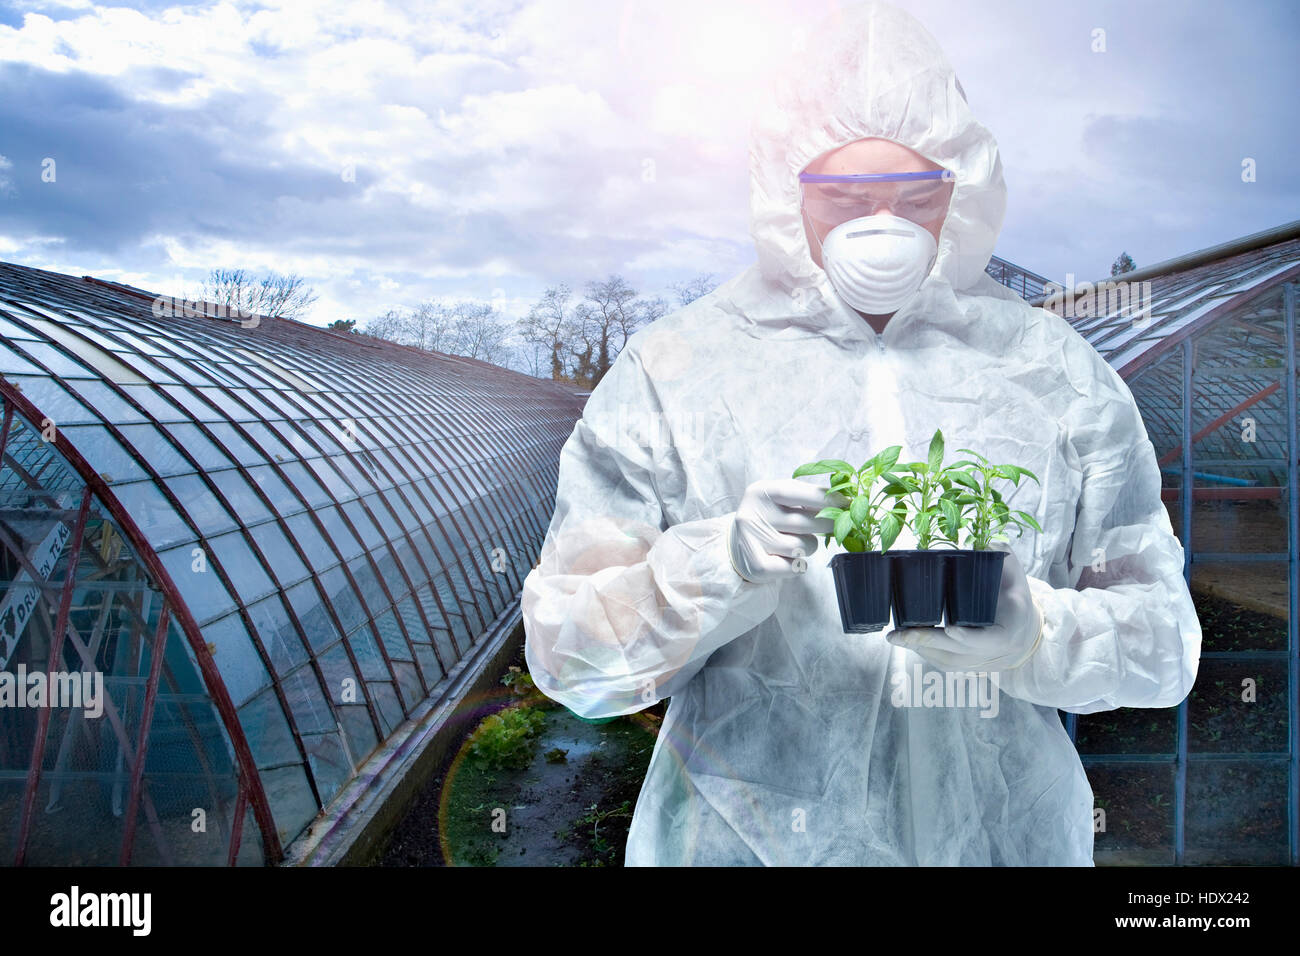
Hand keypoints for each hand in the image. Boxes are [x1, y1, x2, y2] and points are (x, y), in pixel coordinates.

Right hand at [727, 478, 848, 583]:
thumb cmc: (770, 518)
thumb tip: (848, 500)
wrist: (738, 544)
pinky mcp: (756, 566)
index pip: (797, 492)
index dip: (825, 499)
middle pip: (803, 522)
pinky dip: (798, 565)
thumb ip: (807, 497)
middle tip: (837, 525)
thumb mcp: (781, 500)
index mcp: (760, 492)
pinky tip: (788, 558)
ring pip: (801, 546)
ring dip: (808, 546)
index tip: (848, 503)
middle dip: (827, 525)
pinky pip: (794, 567)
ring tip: (796, 542)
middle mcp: (752, 515)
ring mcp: (751, 541)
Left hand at [885, 547, 1042, 670]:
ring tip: (897, 636)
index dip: (969, 637)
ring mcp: (979, 663)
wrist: (1023, 630)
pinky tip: (907, 642)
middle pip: (957, 652)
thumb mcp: (1014, 576)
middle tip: (898, 635)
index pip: (988, 639)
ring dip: (920, 649)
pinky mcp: (967, 666)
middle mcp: (993, 653)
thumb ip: (1002, 558)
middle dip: (927, 642)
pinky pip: (943, 663)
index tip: (951, 628)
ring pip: (947, 660)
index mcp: (1008, 632)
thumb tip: (983, 542)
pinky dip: (924, 653)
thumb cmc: (1015, 597)